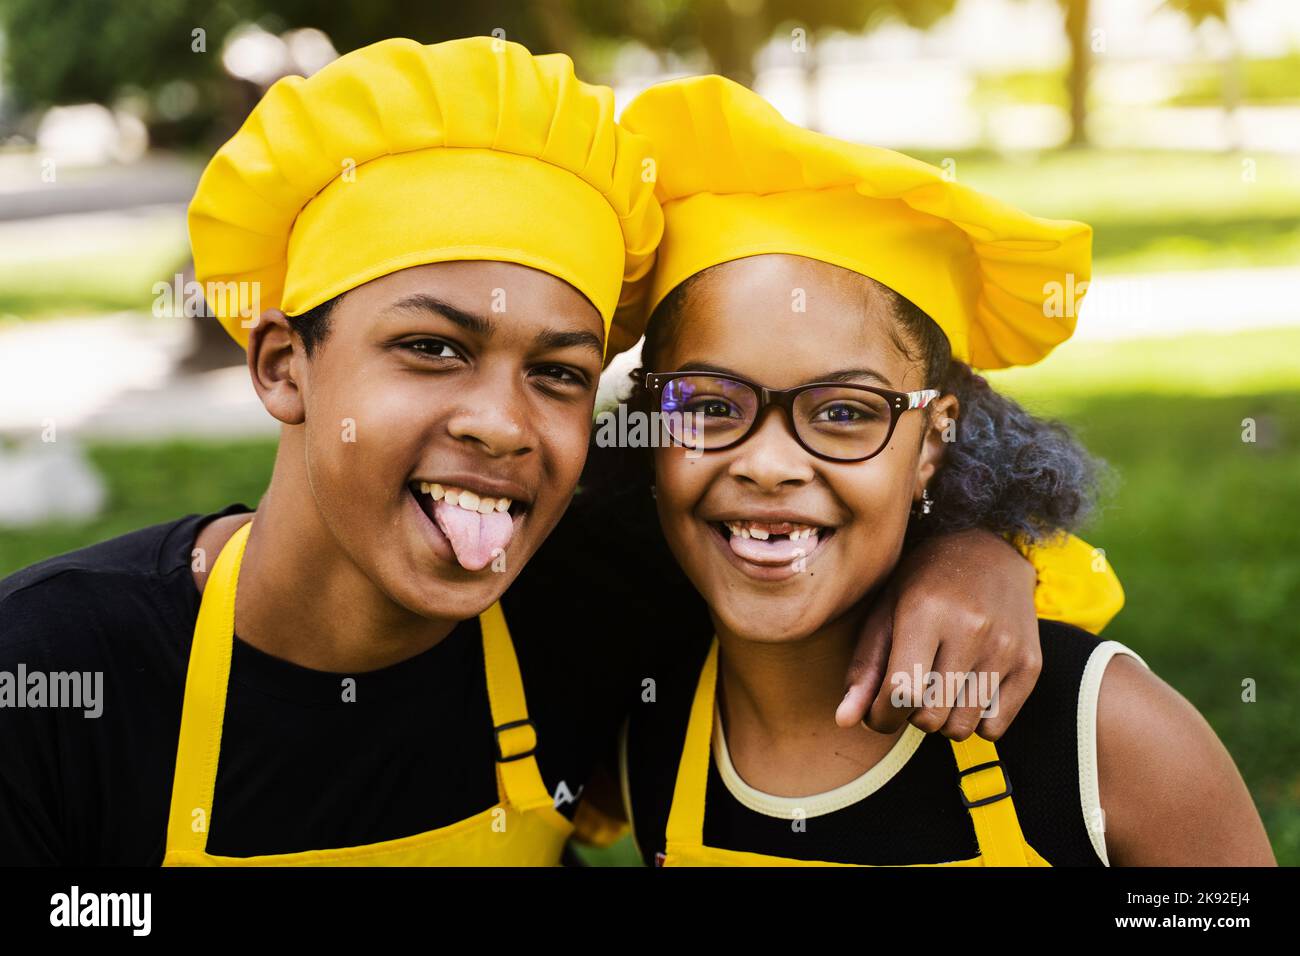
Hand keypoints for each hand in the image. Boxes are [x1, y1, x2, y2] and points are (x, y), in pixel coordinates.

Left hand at [835, 528, 1041, 740]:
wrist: (989, 553)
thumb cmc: (924, 583)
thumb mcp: (885, 612)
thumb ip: (864, 668)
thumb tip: (845, 721)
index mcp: (926, 611)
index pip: (900, 692)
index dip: (881, 715)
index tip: (878, 711)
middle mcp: (971, 629)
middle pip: (930, 717)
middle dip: (909, 716)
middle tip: (911, 689)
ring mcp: (1006, 648)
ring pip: (961, 729)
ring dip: (941, 721)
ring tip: (937, 688)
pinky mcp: (1030, 664)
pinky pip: (994, 727)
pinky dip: (974, 721)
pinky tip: (966, 691)